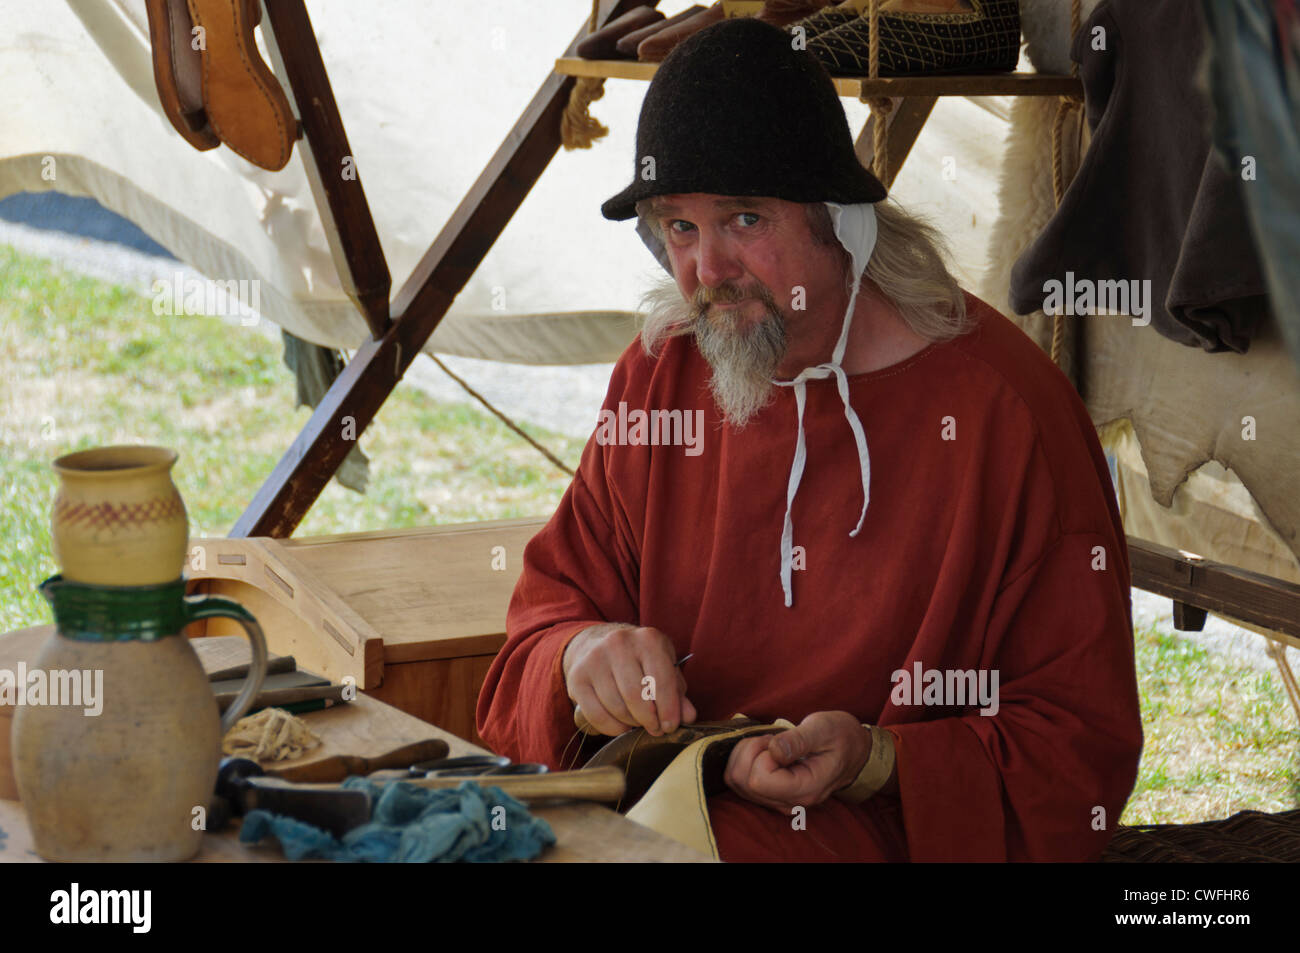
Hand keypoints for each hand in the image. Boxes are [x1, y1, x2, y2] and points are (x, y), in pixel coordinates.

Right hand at [562, 623, 697, 735]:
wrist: (597, 643)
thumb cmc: (639, 659)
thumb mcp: (663, 666)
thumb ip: (677, 692)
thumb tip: (688, 717)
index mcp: (648, 639)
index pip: (661, 680)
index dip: (669, 710)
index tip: (670, 726)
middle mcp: (619, 643)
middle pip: (636, 696)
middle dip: (649, 720)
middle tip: (655, 729)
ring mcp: (594, 659)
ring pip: (616, 707)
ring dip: (631, 724)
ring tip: (638, 723)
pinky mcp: (577, 677)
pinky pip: (596, 715)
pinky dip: (612, 728)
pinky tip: (621, 725)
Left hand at [723, 711, 870, 812]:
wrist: (853, 751)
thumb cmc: (840, 736)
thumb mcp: (823, 729)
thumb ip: (798, 740)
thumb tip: (773, 750)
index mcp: (805, 789)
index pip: (759, 780)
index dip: (761, 754)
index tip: (779, 741)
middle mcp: (789, 802)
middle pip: (743, 782)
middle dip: (750, 752)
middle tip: (773, 739)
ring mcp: (778, 801)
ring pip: (736, 782)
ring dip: (745, 755)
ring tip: (771, 744)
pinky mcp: (769, 795)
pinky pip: (739, 780)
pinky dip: (744, 760)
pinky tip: (764, 750)